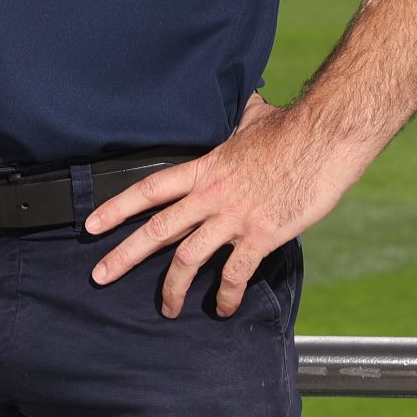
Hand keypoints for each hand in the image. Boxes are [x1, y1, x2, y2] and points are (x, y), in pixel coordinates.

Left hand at [82, 95, 364, 316]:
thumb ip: (239, 123)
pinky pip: (235, 273)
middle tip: (99, 276)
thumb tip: (247, 107)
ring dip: (172, 288)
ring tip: (165, 309)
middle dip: (124, 256)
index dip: (116, 208)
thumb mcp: (252, 119)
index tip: (92, 225)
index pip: (149, 189)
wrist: (324, 136)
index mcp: (204, 169)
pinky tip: (221, 308)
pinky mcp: (261, 234)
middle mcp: (211, 195)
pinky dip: (226, 295)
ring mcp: (234, 217)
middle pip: (157, 229)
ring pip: (188, 258)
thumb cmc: (292, 126)